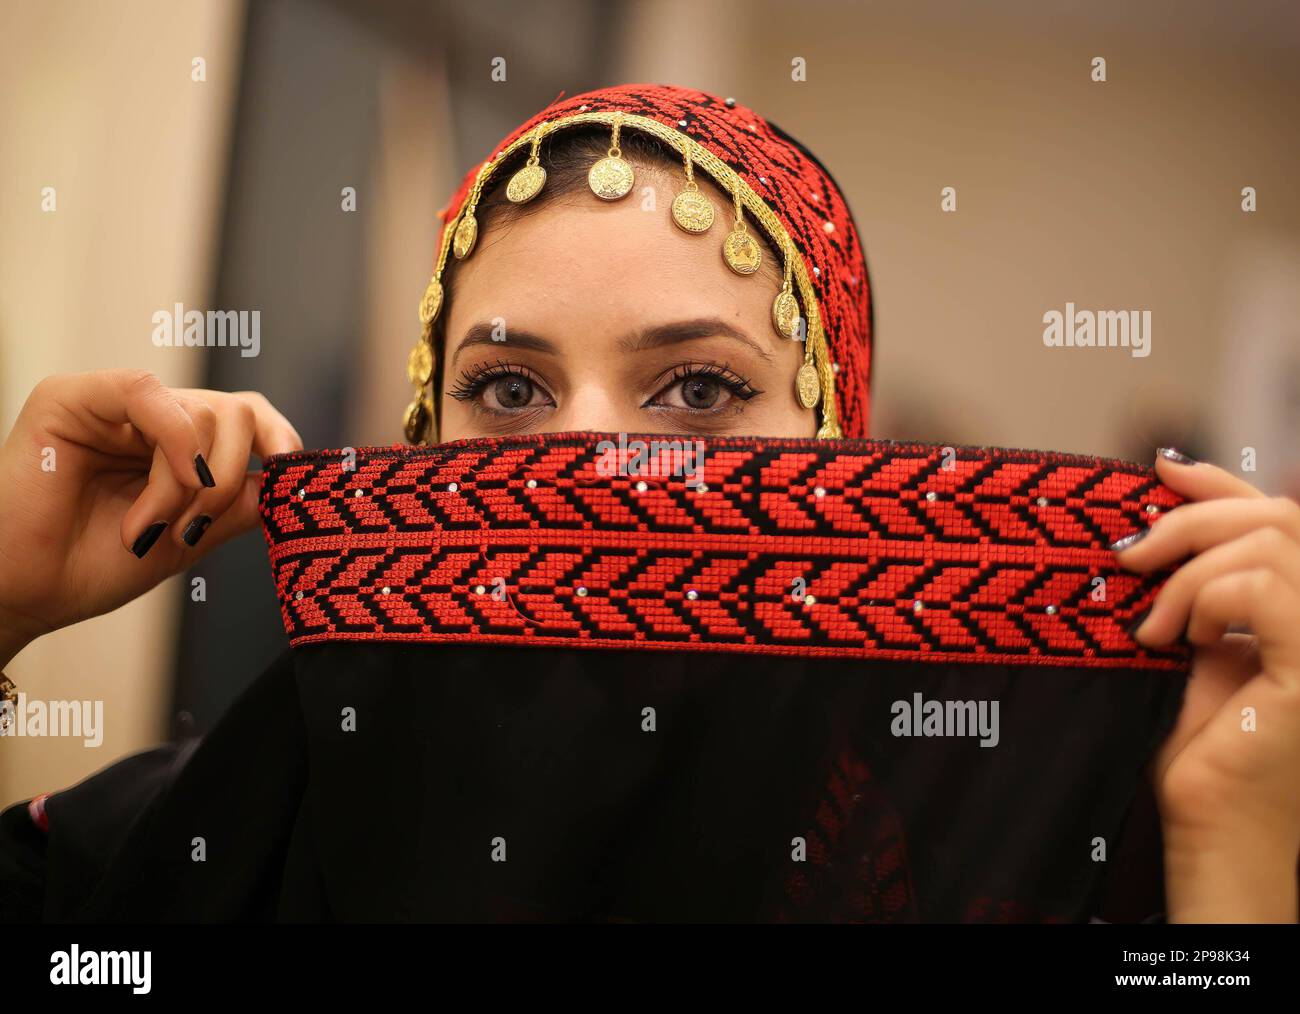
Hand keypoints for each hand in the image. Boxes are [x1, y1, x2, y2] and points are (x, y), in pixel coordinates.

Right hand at [0, 370, 301, 666]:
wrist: (27, 596)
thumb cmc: (91, 568)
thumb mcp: (187, 535)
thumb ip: (236, 503)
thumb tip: (287, 479)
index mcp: (173, 443)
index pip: (245, 413)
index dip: (277, 437)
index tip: (288, 476)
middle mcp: (146, 416)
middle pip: (234, 412)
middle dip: (228, 478)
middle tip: (193, 528)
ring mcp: (109, 403)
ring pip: (201, 411)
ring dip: (189, 484)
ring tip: (151, 529)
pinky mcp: (70, 398)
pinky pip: (148, 393)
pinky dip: (170, 448)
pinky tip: (150, 504)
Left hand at [1114, 448, 1299, 921]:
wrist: (1212, 828)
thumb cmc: (1199, 751)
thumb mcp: (1195, 646)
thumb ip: (1201, 588)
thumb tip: (1165, 515)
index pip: (1279, 518)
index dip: (1219, 484)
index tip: (1158, 472)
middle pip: (1277, 517)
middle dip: (1189, 523)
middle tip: (1128, 560)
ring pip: (1268, 545)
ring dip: (1190, 575)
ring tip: (1154, 629)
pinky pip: (1264, 589)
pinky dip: (1208, 598)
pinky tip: (1180, 639)